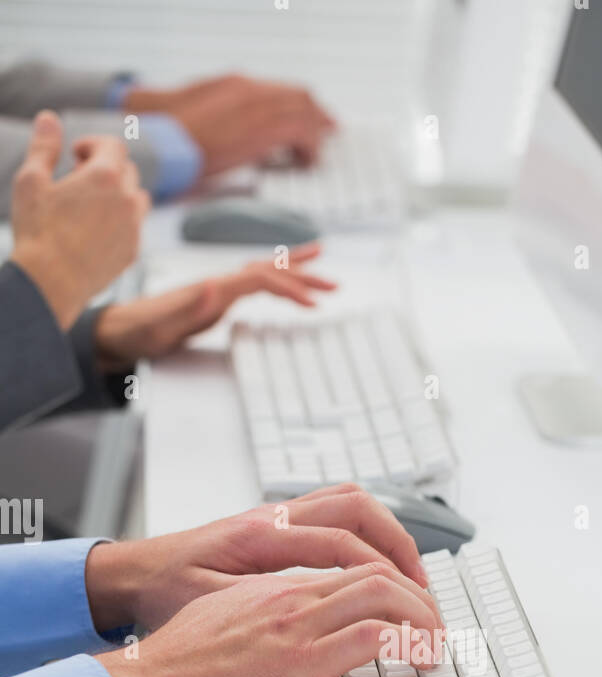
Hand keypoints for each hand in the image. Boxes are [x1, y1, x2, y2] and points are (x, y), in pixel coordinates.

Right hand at [10, 110, 149, 328]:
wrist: (51, 284)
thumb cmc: (38, 233)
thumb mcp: (31, 181)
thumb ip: (43, 146)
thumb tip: (49, 118)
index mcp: (105, 176)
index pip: (113, 145)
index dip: (93, 145)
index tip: (75, 155)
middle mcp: (127, 200)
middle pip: (128, 171)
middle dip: (105, 169)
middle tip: (78, 181)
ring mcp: (134, 228)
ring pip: (138, 199)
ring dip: (119, 195)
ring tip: (92, 205)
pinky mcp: (133, 252)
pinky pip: (136, 228)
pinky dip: (122, 222)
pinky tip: (96, 231)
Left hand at [85, 484, 430, 630]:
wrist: (132, 574)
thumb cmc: (164, 592)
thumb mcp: (209, 605)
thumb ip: (264, 608)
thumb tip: (320, 618)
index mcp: (261, 535)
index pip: (343, 546)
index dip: (385, 577)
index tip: (411, 611)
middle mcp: (275, 515)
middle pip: (359, 509)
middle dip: (401, 548)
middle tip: (424, 593)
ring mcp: (279, 515)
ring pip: (352, 505)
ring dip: (387, 537)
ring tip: (410, 580)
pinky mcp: (278, 526)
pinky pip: (336, 515)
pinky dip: (366, 537)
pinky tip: (376, 569)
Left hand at [93, 249, 336, 370]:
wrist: (119, 332)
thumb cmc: (138, 333)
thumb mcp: (161, 326)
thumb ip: (187, 307)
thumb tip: (216, 286)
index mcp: (213, 289)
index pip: (261, 280)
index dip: (289, 289)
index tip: (313, 304)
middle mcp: (218, 283)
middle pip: (269, 271)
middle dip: (303, 276)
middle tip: (335, 284)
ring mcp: (218, 290)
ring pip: (264, 274)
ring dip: (295, 274)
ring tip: (324, 271)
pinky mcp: (216, 299)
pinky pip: (253, 285)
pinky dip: (276, 282)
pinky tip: (286, 284)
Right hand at [96, 562, 441, 676]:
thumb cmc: (176, 666)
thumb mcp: (221, 624)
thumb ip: (260, 619)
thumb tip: (289, 637)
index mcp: (274, 586)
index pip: (350, 564)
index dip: (392, 582)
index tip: (411, 609)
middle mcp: (292, 595)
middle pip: (377, 571)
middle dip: (419, 596)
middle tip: (435, 627)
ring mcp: (298, 624)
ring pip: (384, 594)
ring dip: (423, 618)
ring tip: (436, 645)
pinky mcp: (302, 660)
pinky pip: (375, 636)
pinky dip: (410, 643)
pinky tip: (422, 661)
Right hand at [124, 75, 336, 172]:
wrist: (163, 140)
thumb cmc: (175, 134)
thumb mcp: (203, 112)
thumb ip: (228, 114)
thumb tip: (243, 129)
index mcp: (238, 84)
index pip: (282, 90)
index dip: (303, 104)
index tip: (314, 117)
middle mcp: (253, 91)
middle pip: (300, 97)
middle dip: (317, 115)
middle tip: (329, 131)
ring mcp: (259, 108)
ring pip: (305, 114)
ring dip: (315, 134)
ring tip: (316, 154)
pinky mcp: (263, 131)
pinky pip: (301, 135)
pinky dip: (309, 148)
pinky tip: (306, 162)